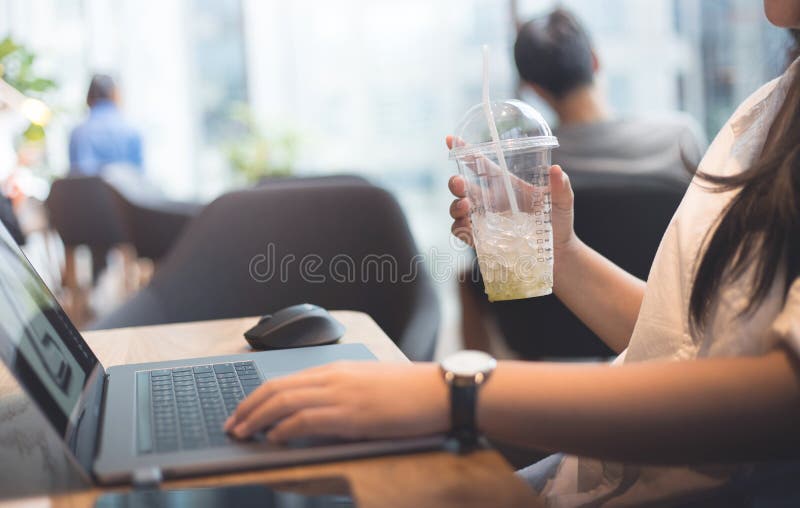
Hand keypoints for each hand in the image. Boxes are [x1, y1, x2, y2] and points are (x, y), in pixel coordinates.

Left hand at [224, 362, 448, 442]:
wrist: (439, 392)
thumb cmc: (409, 392)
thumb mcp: (368, 387)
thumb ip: (340, 396)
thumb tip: (313, 416)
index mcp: (336, 369)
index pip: (284, 379)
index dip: (257, 397)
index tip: (242, 412)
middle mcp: (333, 377)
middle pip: (276, 388)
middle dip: (247, 408)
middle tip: (232, 425)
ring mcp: (341, 394)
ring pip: (284, 402)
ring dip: (257, 419)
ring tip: (243, 434)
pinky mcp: (351, 415)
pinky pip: (306, 419)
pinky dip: (284, 429)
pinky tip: (274, 439)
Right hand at [446, 135, 577, 254]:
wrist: (559, 254)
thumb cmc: (560, 224)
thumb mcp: (563, 202)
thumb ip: (561, 186)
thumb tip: (555, 170)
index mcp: (505, 185)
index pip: (481, 165)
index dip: (466, 151)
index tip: (450, 140)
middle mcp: (491, 201)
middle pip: (464, 187)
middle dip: (455, 183)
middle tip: (459, 183)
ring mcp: (485, 221)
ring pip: (459, 209)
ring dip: (455, 206)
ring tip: (465, 207)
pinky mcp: (482, 240)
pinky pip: (463, 232)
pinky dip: (460, 228)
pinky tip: (466, 228)